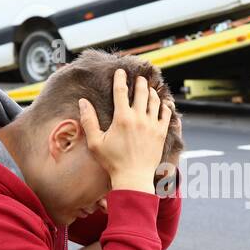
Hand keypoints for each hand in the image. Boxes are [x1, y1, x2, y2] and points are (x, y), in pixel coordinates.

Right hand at [78, 69, 171, 193]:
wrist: (133, 177)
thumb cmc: (112, 162)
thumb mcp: (95, 142)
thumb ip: (89, 120)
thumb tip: (83, 102)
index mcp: (122, 118)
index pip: (121, 91)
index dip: (120, 79)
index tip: (120, 71)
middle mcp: (139, 118)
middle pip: (141, 92)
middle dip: (140, 82)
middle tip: (139, 77)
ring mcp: (152, 125)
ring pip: (155, 101)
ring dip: (152, 92)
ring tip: (150, 88)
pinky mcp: (161, 133)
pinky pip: (166, 114)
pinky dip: (165, 106)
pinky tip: (164, 103)